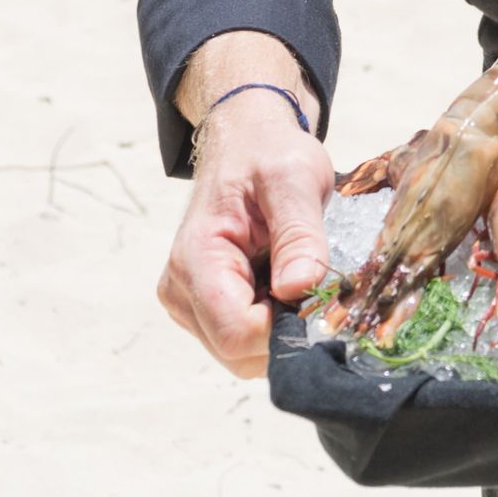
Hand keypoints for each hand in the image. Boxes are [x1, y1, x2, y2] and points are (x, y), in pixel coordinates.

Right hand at [157, 87, 334, 377]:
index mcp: (197, 259)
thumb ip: (299, 234)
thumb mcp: (294, 179)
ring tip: (292, 271)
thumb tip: (300, 288)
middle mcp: (181, 291)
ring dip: (279, 325)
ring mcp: (188, 303)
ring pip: (242, 352)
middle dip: (285, 328)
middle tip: (310, 275)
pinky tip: (280, 280)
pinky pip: (242, 339)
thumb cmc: (268, 154)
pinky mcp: (202, 308)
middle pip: (238, 350)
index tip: (316, 290)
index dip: (285, 326)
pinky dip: (272, 321)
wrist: (247, 143)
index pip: (236, 332)